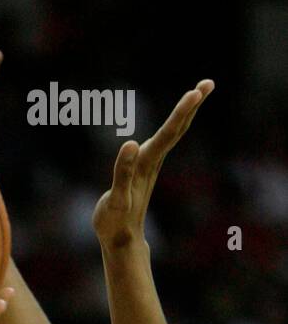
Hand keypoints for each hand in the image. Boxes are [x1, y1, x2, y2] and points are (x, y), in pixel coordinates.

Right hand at [94, 80, 213, 252]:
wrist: (121, 240)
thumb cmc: (115, 222)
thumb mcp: (116, 200)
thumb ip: (123, 173)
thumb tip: (130, 144)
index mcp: (146, 166)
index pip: (168, 134)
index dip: (181, 112)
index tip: (196, 92)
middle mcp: (153, 163)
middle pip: (177, 130)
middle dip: (191, 106)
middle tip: (208, 83)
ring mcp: (151, 166)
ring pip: (172, 134)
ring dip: (185, 113)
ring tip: (197, 93)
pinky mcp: (145, 170)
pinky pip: (162, 142)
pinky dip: (172, 126)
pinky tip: (175, 120)